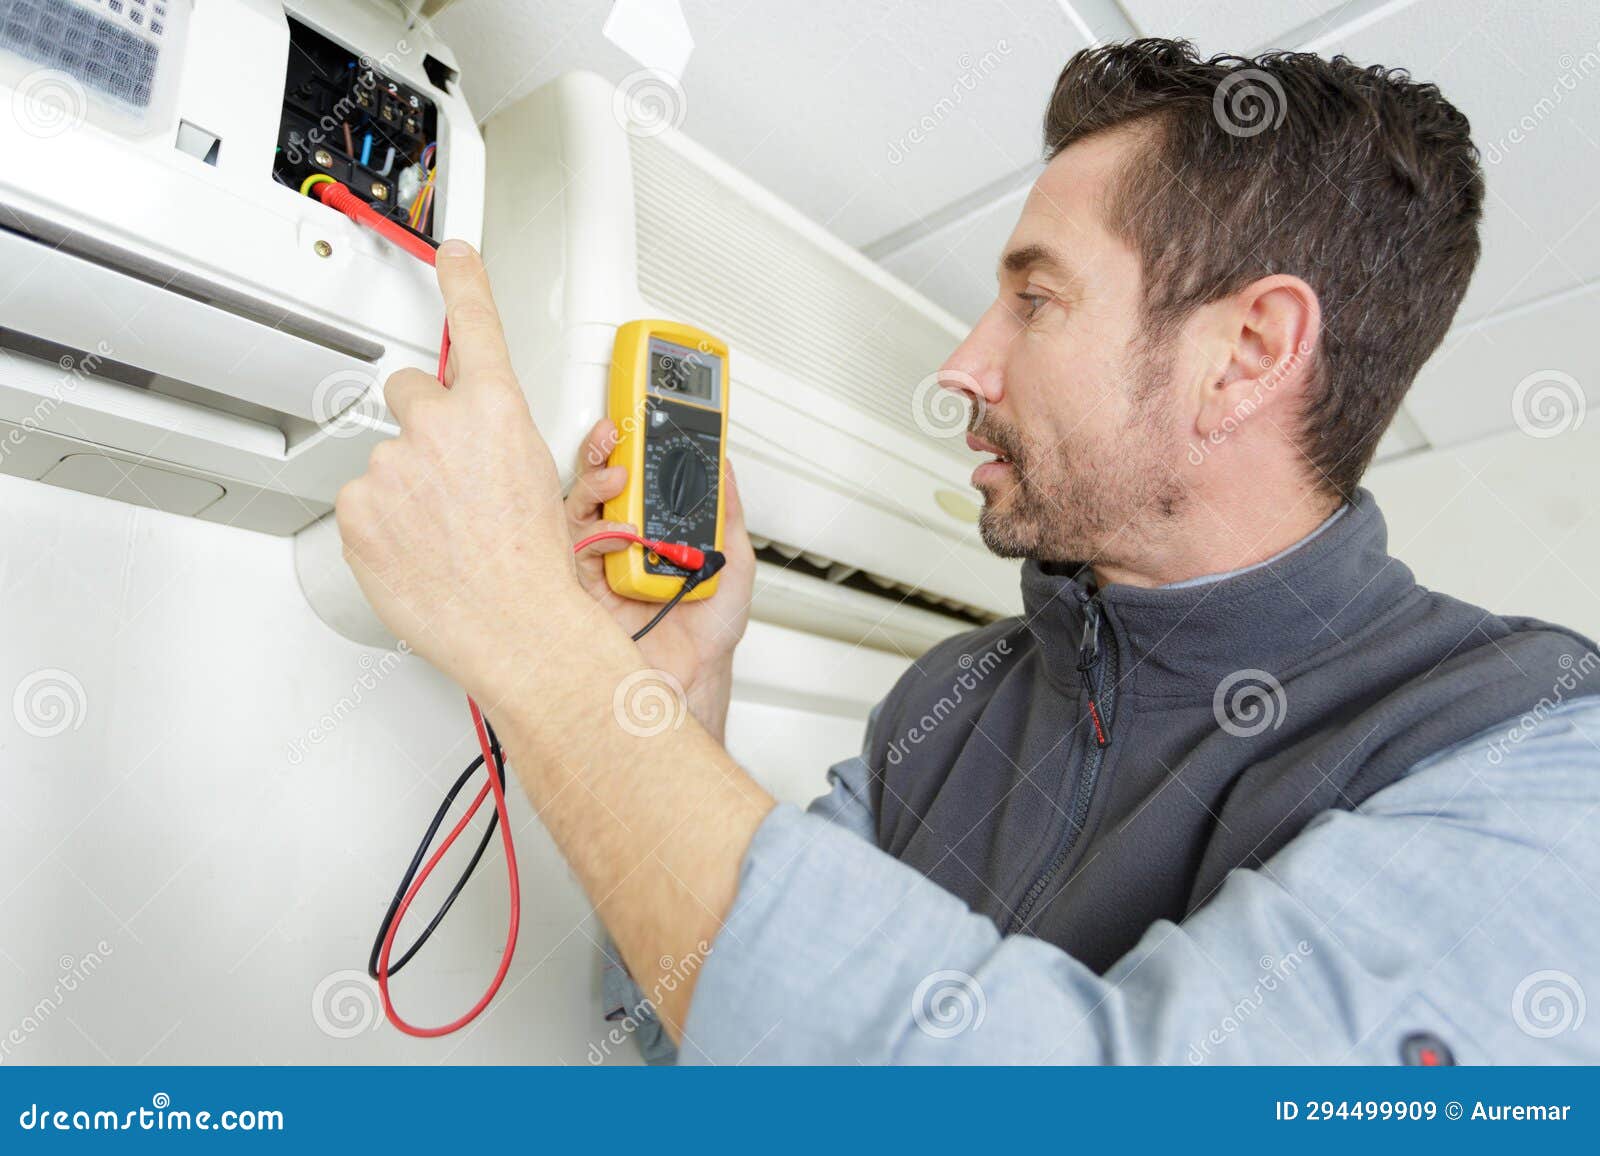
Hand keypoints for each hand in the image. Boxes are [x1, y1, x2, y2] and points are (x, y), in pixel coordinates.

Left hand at [334, 241, 581, 694]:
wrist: (515, 627)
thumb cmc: (538, 568)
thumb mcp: (547, 484)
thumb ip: (501, 443)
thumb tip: (478, 448)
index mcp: (496, 411)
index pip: (475, 323)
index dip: (463, 280)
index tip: (453, 252)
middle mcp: (439, 426)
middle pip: (410, 393)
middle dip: (425, 424)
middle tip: (450, 476)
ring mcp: (393, 466)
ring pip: (389, 460)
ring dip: (407, 487)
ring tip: (444, 534)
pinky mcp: (357, 507)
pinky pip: (363, 504)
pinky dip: (383, 525)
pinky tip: (418, 551)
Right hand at [565, 418, 755, 738]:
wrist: (694, 678)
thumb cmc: (707, 631)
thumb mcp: (733, 561)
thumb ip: (727, 514)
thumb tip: (726, 470)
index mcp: (655, 531)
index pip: (638, 480)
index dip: (635, 450)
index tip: (641, 424)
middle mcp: (624, 542)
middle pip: (601, 485)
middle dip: (603, 453)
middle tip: (614, 434)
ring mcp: (600, 562)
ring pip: (580, 510)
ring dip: (594, 485)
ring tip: (617, 475)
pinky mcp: (582, 587)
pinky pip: (575, 552)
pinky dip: (593, 534)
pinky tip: (616, 529)